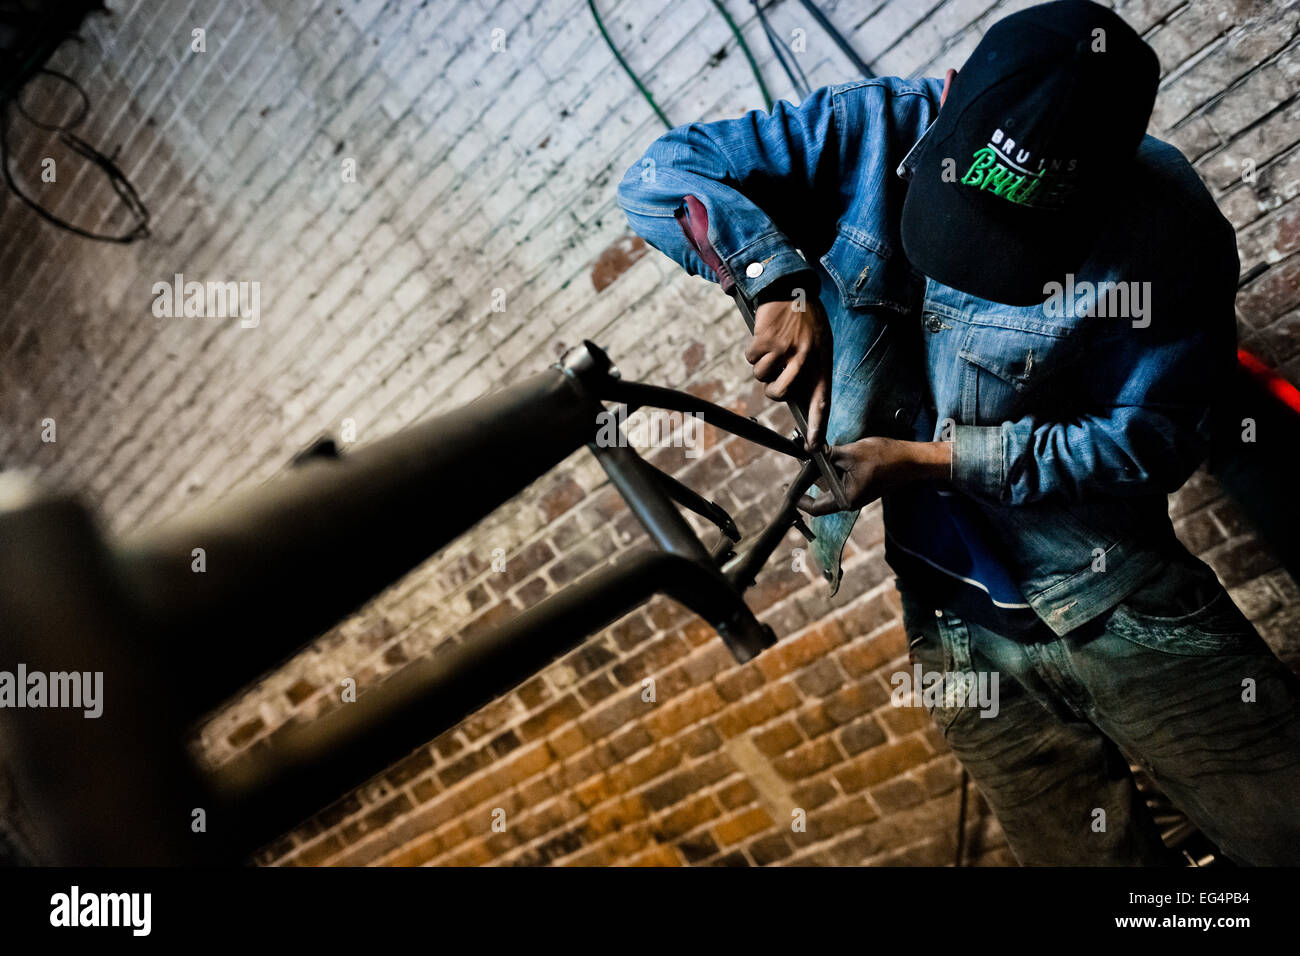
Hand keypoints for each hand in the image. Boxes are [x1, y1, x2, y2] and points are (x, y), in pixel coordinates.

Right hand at [745, 297, 831, 449]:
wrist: (791, 286)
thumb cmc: (806, 317)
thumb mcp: (818, 342)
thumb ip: (810, 368)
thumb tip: (795, 394)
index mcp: (821, 362)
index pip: (821, 401)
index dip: (817, 426)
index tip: (813, 446)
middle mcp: (805, 360)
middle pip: (779, 394)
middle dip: (771, 389)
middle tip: (774, 373)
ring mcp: (784, 351)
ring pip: (761, 376)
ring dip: (761, 364)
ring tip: (772, 344)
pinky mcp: (765, 342)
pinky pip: (751, 360)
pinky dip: (752, 351)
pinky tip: (764, 336)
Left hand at [797, 437, 952, 514]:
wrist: (910, 459)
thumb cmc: (884, 458)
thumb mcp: (850, 454)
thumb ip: (826, 455)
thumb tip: (808, 450)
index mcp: (845, 499)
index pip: (815, 507)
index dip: (799, 499)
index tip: (787, 488)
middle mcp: (849, 500)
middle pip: (821, 493)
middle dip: (810, 476)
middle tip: (801, 459)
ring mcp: (855, 493)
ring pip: (830, 484)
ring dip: (821, 470)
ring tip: (812, 453)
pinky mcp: (860, 484)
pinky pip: (840, 478)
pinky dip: (832, 468)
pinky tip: (827, 454)